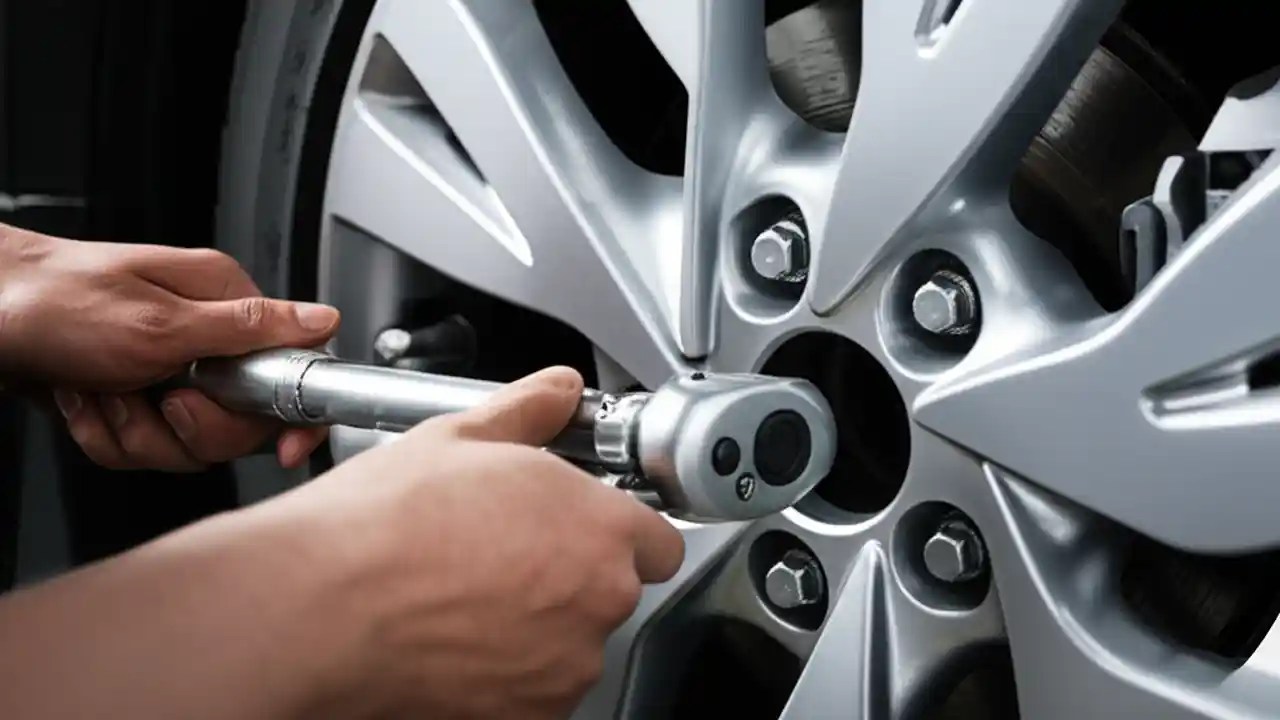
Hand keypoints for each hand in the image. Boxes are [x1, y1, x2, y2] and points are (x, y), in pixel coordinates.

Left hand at [0, 224, 339, 470]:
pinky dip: (104, 434)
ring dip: (134, 431)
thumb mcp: (161, 320)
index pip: (293, 370)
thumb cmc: (54, 301)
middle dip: (187, 427)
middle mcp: (203, 339)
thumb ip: (250, 329)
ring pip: (186, 446)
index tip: (286, 447)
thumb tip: (323, 321)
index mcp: (223, 306)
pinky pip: (142, 448)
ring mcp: (168, 373)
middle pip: (240, 425)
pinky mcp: (135, 400)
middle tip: (159, 398)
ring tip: (103, 390)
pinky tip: (83, 399)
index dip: (293, 417)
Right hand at [274, 367, 684, 718]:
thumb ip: (529, 412)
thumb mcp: (459, 438)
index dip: (617, 531)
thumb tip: (558, 391)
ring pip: (572, 644)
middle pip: (611, 591)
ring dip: (539, 625)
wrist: (318, 610)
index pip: (657, 540)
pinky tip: (455, 638)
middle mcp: (598, 601)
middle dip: (571, 574)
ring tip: (468, 596)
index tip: (579, 528)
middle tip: (503, 554)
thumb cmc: (382, 527)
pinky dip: (507, 672)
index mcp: (600, 528)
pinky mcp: (527, 717)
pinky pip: (535, 691)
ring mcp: (564, 668)